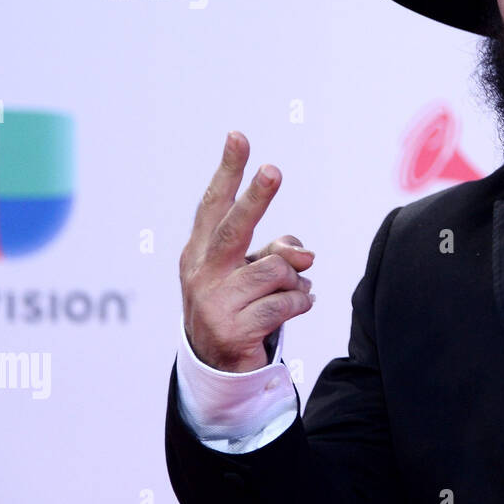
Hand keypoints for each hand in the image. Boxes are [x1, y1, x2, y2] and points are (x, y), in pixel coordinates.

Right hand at [179, 131, 314, 372]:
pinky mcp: (233, 330)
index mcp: (199, 252)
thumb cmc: (239, 304)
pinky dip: (301, 303)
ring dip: (295, 279)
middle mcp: (200, 273)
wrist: (219, 367)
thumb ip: (277, 251)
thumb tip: (304, 257)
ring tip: (289, 291)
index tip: (238, 136)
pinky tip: (292, 309)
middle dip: (257, 197)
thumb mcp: (251, 272)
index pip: (214, 204)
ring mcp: (213, 303)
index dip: (228, 170)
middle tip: (273, 169)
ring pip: (277, 269)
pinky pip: (289, 302)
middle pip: (235, 227)